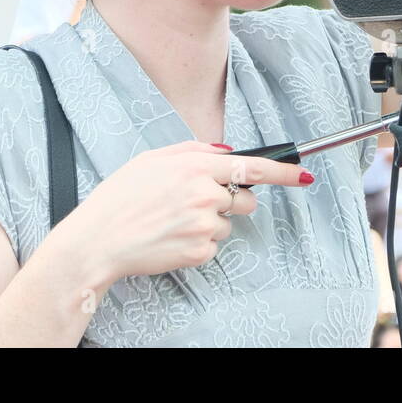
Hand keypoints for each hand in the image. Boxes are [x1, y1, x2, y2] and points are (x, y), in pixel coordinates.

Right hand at [66, 141, 313, 281]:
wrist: (98, 240)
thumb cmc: (120, 198)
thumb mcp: (152, 160)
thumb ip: (193, 151)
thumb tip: (226, 151)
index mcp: (194, 167)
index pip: (251, 167)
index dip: (282, 171)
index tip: (302, 174)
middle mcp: (204, 194)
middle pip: (246, 200)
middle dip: (233, 201)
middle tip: (199, 203)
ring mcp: (203, 225)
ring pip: (228, 224)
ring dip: (211, 223)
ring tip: (174, 221)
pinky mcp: (199, 251)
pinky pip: (213, 246)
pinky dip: (197, 243)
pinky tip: (171, 238)